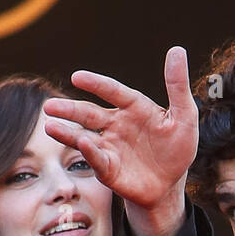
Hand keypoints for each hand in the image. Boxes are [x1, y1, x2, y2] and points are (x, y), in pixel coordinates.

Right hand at [43, 46, 198, 216]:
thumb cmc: (178, 149)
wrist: (171, 185)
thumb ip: (178, 85)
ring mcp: (110, 147)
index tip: (77, 77)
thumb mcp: (185, 116)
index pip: (112, 91)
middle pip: (89, 114)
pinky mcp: (109, 170)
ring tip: (49, 126)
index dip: (95, 84)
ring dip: (67, 132)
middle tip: (49, 107)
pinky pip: (97, 159)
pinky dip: (90, 152)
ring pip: (84, 137)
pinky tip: (82, 144)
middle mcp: (116, 125)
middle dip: (69, 110)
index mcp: (133, 108)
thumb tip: (177, 50)